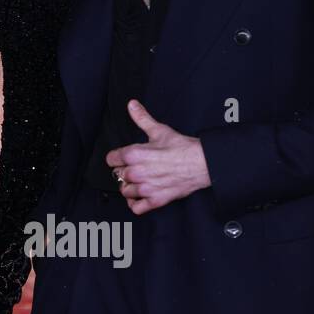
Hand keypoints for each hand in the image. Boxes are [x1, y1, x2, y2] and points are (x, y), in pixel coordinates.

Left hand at [105, 100, 210, 214]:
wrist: (202, 163)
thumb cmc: (182, 148)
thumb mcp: (159, 130)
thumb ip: (142, 118)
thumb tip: (132, 105)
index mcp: (134, 154)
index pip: (111, 159)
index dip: (117, 157)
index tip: (123, 158)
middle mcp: (136, 172)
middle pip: (117, 175)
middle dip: (124, 171)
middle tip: (135, 168)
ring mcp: (146, 188)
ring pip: (125, 191)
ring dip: (129, 187)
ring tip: (138, 181)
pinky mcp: (156, 200)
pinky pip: (136, 208)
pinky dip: (136, 204)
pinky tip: (140, 197)